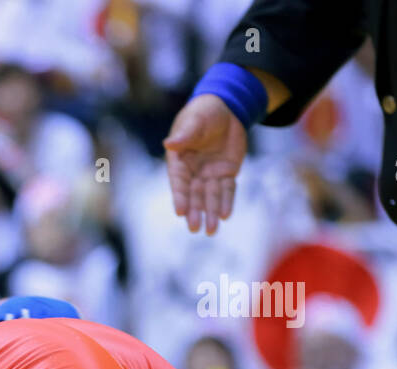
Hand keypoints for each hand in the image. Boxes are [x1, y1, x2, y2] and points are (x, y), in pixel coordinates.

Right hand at [163, 94, 247, 234]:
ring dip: (211, 213)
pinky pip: (227, 190)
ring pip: (210, 197)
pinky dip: (227, 202)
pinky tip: (226, 215)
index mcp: (179, 161)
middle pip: (193, 195)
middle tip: (195, 228)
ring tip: (211, 230)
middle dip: (195, 211)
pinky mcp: (226, 173)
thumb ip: (185, 135)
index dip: (180, 197)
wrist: (226, 108)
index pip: (179, 182)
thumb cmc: (203, 113)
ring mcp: (210, 174)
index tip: (180, 211)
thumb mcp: (194, 121)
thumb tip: (169, 143)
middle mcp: (193, 171)